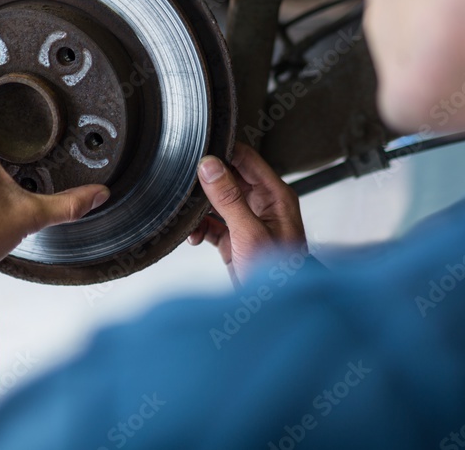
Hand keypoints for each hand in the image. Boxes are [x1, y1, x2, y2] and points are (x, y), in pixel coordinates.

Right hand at [189, 142, 305, 284]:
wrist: (278, 313)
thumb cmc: (280, 278)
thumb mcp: (249, 233)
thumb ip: (228, 198)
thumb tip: (209, 166)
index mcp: (276, 196)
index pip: (247, 159)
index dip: (223, 152)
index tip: (198, 152)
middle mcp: (263, 206)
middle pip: (229, 179)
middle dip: (206, 183)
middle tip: (185, 186)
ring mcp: (249, 223)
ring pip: (218, 202)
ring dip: (200, 208)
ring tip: (186, 214)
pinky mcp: (236, 241)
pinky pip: (213, 225)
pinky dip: (200, 228)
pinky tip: (192, 236)